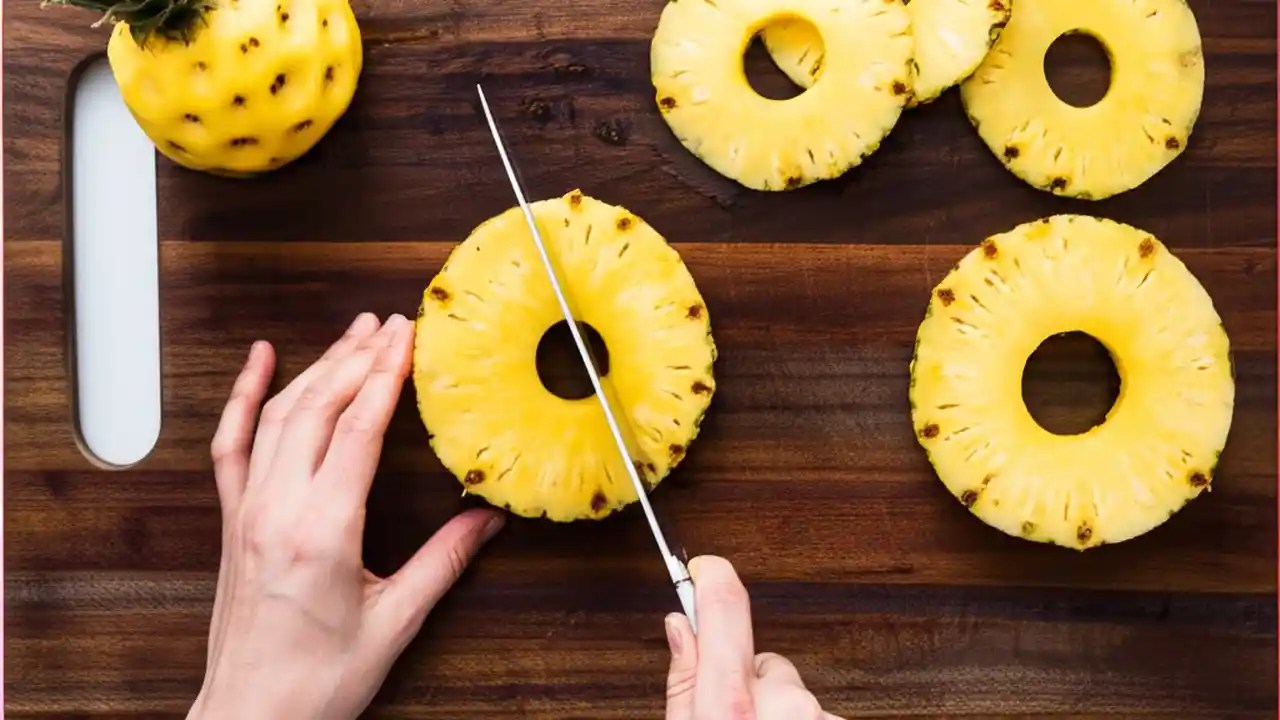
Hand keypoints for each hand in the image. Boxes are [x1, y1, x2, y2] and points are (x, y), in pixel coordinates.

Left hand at [190, 313, 505, 719]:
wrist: (249, 716)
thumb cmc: (317, 681)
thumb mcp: (395, 623)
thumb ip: (443, 563)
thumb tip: (486, 521)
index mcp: (322, 532)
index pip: (357, 430)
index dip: (384, 376)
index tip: (405, 338)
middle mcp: (278, 510)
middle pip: (317, 408)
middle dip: (356, 358)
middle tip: (389, 324)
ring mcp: (248, 510)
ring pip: (278, 416)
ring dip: (316, 368)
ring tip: (351, 334)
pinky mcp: (233, 520)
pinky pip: (230, 444)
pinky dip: (242, 396)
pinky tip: (259, 362)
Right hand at [664, 556, 841, 719]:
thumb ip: (684, 682)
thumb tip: (681, 627)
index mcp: (733, 705)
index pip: (724, 611)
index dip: (712, 580)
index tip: (705, 569)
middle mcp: (784, 705)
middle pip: (765, 663)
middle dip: (749, 683)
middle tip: (733, 719)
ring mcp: (817, 716)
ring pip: (792, 693)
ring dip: (777, 712)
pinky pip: (817, 713)